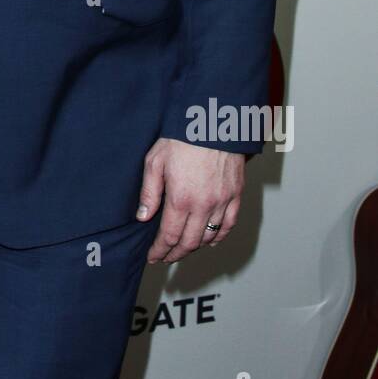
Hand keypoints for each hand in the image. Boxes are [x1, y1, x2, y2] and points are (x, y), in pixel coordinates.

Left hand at [136, 137, 245, 262]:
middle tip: (166, 257)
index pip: (169, 236)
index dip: (160, 250)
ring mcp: (222, 201)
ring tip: (183, 248)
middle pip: (190, 242)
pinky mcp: (236, 194)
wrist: (212, 121)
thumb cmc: (181, 138)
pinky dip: (220, 236)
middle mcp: (204, 205)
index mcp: (181, 199)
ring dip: (195, 246)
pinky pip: (229, 223)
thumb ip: (149, 193)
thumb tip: (143, 216)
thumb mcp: (155, 162)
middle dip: (176, 253)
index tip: (153, 257)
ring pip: (210, 236)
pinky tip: (211, 240)